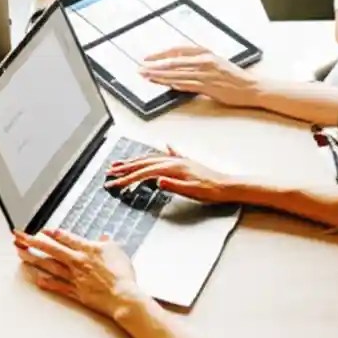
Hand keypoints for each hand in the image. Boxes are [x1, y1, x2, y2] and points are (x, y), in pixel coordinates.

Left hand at [14, 229, 146, 318]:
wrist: (123, 296)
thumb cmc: (122, 274)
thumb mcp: (117, 251)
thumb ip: (107, 243)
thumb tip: (103, 237)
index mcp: (86, 249)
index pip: (65, 237)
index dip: (52, 233)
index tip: (41, 230)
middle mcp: (76, 261)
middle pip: (50, 249)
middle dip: (32, 241)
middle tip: (18, 236)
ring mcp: (74, 277)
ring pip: (49, 266)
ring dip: (33, 259)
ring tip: (20, 253)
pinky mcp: (75, 292)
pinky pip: (57, 286)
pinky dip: (47, 282)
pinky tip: (36, 279)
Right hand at [106, 148, 242, 203]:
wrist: (227, 186)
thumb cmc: (210, 190)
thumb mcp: (191, 191)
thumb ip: (173, 185)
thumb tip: (157, 180)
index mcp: (172, 167)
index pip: (143, 173)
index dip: (127, 178)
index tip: (114, 183)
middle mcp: (173, 160)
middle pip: (143, 162)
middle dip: (125, 167)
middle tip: (109, 171)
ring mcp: (178, 160)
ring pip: (151, 158)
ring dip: (135, 160)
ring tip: (122, 162)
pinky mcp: (184, 162)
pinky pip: (164, 155)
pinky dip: (160, 152)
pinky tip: (162, 146)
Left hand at [139, 46, 260, 107]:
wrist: (251, 87)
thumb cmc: (233, 76)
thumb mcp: (215, 62)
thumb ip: (197, 61)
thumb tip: (177, 64)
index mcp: (205, 52)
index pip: (177, 50)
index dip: (160, 54)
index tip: (148, 58)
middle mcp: (205, 60)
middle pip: (174, 62)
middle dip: (155, 66)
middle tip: (141, 68)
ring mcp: (206, 74)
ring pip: (177, 74)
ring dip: (160, 76)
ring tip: (146, 77)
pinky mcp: (208, 87)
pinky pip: (186, 85)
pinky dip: (173, 84)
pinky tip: (163, 85)